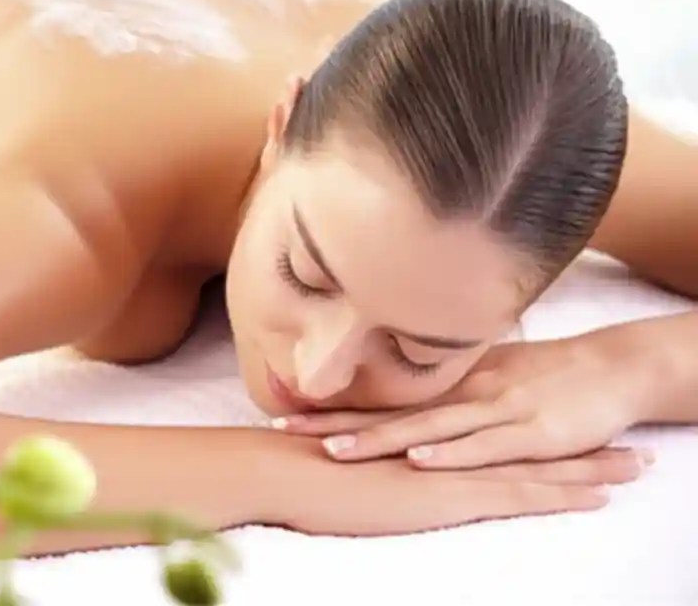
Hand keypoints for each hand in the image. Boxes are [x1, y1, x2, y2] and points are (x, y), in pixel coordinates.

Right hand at [270, 435, 643, 535]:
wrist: (288, 470)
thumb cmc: (303, 465)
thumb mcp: (347, 451)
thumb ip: (371, 447)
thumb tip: (375, 453)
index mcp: (426, 434)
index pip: (489, 430)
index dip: (532, 426)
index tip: (569, 423)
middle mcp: (448, 443)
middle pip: (524, 442)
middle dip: (578, 445)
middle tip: (625, 443)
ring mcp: (451, 466)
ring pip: (534, 464)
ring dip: (586, 468)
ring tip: (633, 466)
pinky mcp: (449, 493)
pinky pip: (518, 493)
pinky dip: (560, 493)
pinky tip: (596, 497)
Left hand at [278, 338, 657, 468]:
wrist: (612, 369)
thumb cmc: (543, 375)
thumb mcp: (483, 376)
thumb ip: (439, 390)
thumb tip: (393, 400)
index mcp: (447, 384)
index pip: (377, 397)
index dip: (331, 404)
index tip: (280, 407)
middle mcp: (461, 395)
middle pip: (387, 411)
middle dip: (334, 423)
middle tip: (283, 426)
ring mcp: (494, 413)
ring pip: (427, 428)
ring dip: (379, 440)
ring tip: (332, 449)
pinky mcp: (530, 433)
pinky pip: (484, 446)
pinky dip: (450, 454)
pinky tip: (418, 460)